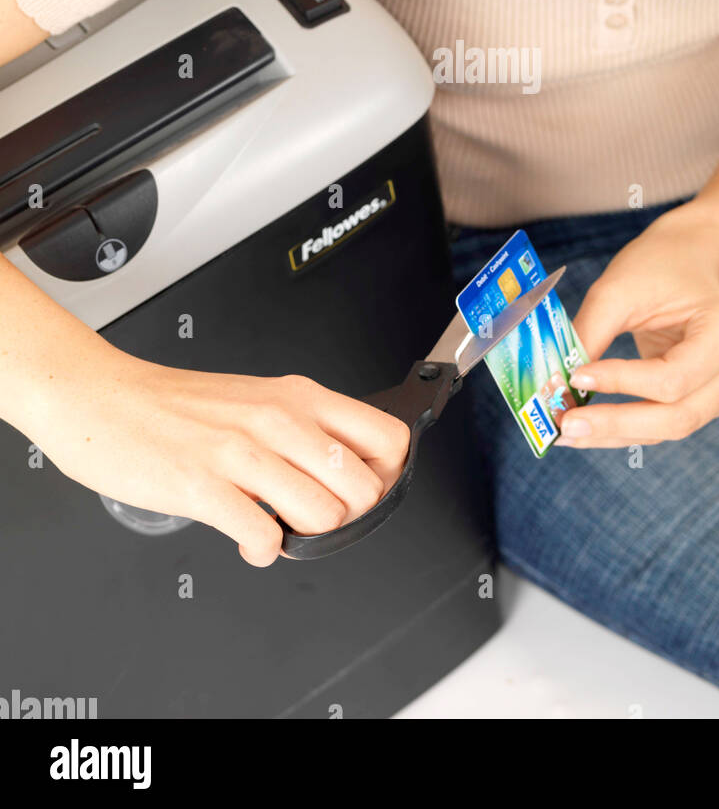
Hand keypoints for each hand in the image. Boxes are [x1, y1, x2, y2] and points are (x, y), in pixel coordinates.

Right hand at [23, 347, 410, 565]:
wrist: (101, 398)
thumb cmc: (176, 405)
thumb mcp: (257, 398)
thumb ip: (304, 428)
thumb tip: (348, 468)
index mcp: (298, 396)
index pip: (387, 437)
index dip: (387, 475)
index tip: (363, 491)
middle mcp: (277, 420)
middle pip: (365, 486)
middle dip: (348, 516)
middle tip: (315, 517)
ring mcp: (241, 453)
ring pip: (324, 514)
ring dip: (305, 536)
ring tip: (277, 526)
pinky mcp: (202, 486)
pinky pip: (264, 538)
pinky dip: (262, 551)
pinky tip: (247, 539)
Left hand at [557, 208, 718, 448]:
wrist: (689, 261)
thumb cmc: (658, 267)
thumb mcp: (619, 289)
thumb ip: (590, 334)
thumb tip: (558, 384)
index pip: (673, 377)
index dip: (622, 383)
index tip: (575, 377)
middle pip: (677, 416)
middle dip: (616, 424)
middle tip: (564, 426)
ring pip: (669, 428)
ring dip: (615, 433)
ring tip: (566, 431)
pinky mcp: (711, 404)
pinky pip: (665, 424)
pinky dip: (624, 428)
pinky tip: (588, 427)